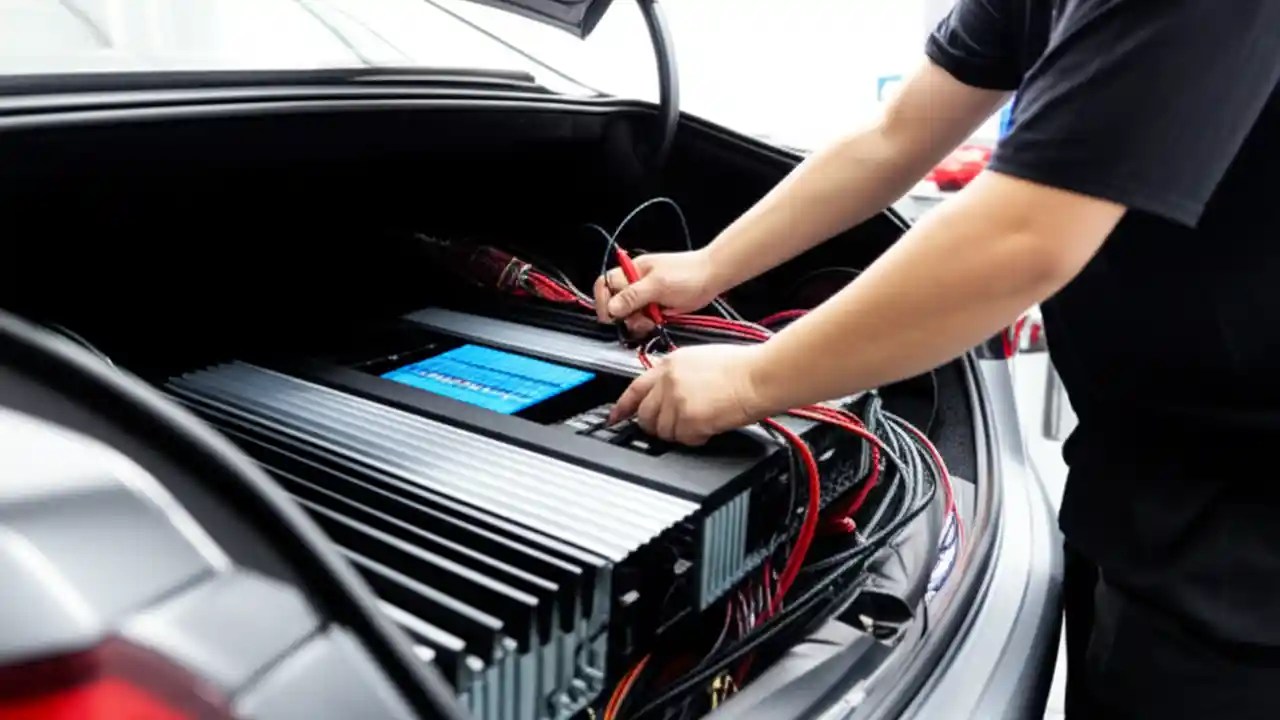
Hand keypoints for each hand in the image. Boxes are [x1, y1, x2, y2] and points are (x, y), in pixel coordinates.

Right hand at [593, 250, 718, 335]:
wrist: (712, 277)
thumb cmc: (688, 274)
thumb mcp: (658, 285)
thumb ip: (633, 296)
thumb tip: (612, 308)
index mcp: (632, 271)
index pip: (605, 285)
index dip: (603, 301)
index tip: (611, 317)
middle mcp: (636, 283)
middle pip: (615, 303)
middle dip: (624, 315)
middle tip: (638, 319)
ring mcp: (646, 295)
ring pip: (629, 314)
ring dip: (637, 321)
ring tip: (652, 320)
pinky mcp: (656, 306)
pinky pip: (643, 319)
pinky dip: (647, 324)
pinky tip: (658, 321)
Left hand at [609, 344, 772, 445]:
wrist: (761, 376)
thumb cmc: (743, 367)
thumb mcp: (701, 359)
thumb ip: (678, 375)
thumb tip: (668, 393)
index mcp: (670, 363)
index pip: (635, 388)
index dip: (623, 406)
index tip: (615, 416)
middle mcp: (668, 381)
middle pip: (645, 415)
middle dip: (656, 426)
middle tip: (674, 427)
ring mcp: (676, 400)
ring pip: (663, 431)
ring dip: (680, 432)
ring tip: (702, 421)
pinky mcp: (688, 419)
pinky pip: (683, 439)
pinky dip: (696, 438)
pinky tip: (710, 426)